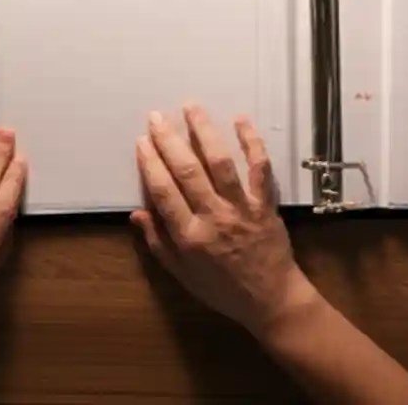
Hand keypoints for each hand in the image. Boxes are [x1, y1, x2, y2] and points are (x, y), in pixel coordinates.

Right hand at [130, 105, 319, 336]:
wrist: (270, 299)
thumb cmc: (222, 289)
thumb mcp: (182, 274)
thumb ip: (158, 243)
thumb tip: (137, 212)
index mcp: (190, 237)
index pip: (165, 192)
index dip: (151, 164)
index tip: (142, 141)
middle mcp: (214, 217)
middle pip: (188, 171)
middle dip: (170, 141)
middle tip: (157, 117)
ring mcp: (242, 208)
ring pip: (221, 163)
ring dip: (205, 132)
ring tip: (191, 108)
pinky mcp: (265, 203)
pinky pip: (260, 168)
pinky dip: (252, 142)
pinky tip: (241, 120)